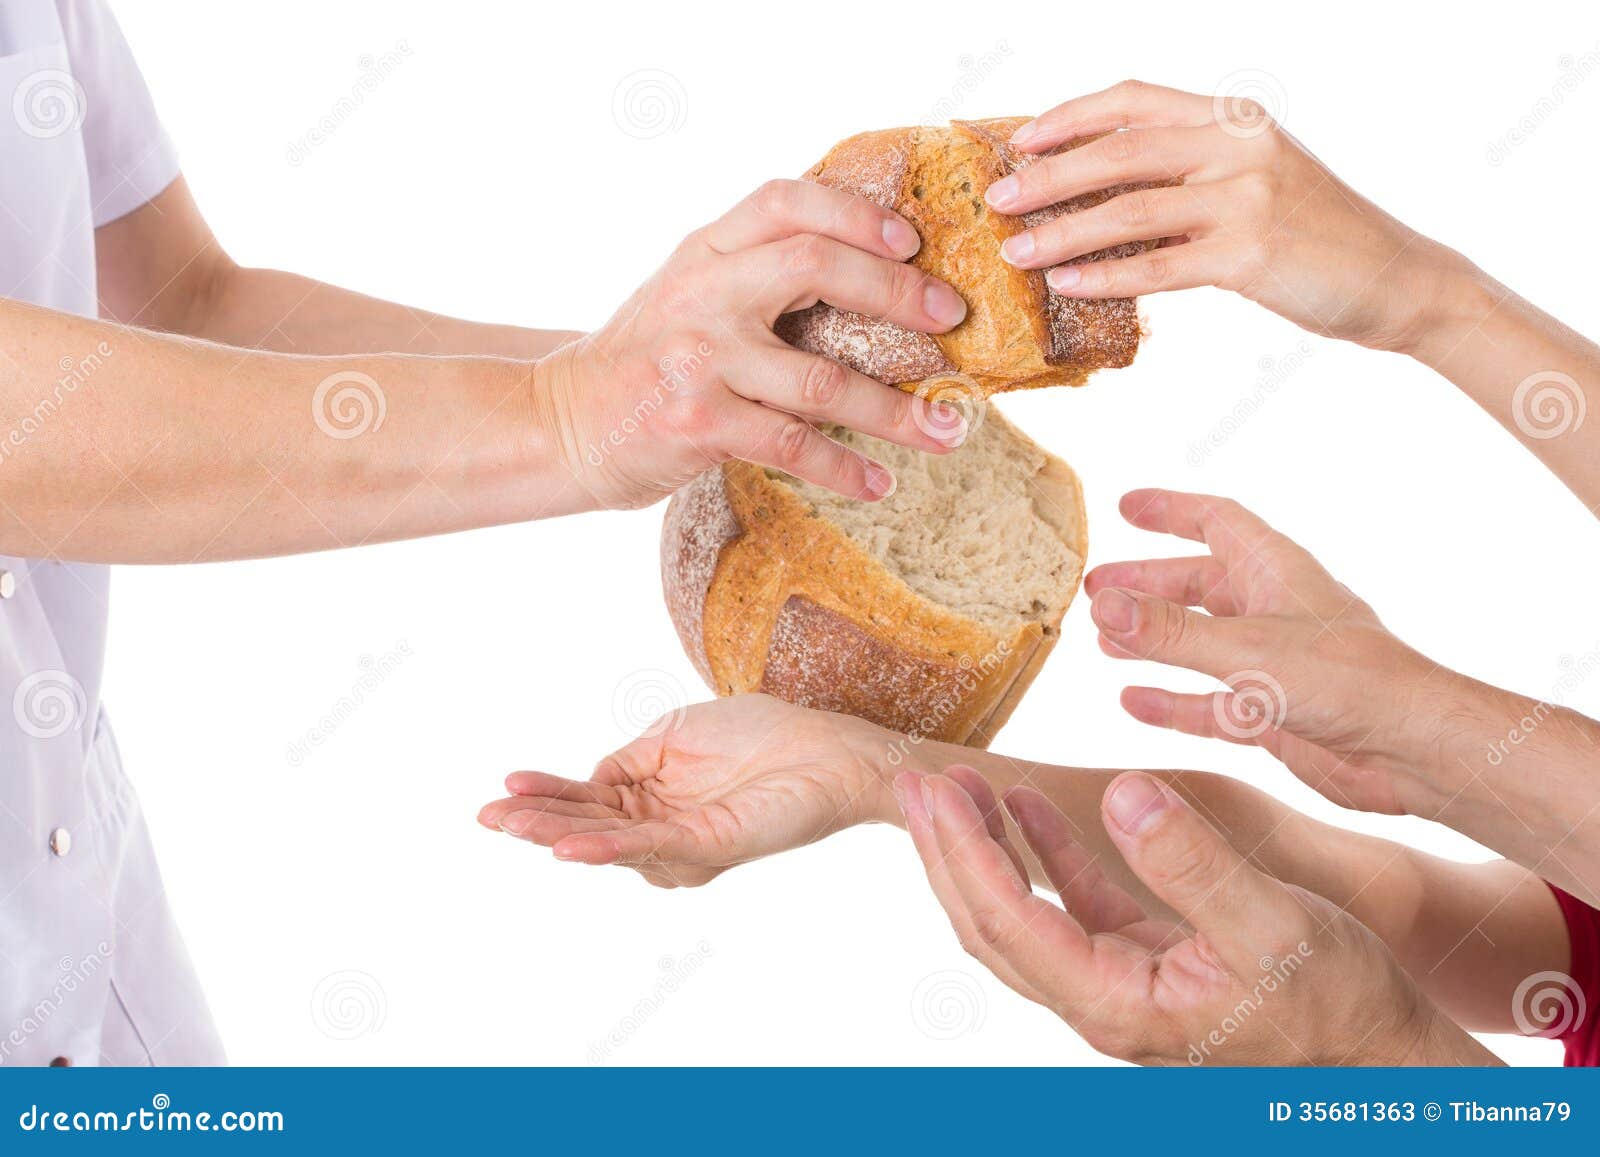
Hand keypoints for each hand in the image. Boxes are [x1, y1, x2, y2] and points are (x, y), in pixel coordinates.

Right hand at [476, 694, 895, 886]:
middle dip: (536, 820)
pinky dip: (608, 848)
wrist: (826, 746)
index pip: (588, 799)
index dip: (546, 793)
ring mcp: (684, 842)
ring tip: (513, 824)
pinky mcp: (709, 847)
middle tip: (487, 815)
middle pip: (588, 826)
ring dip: (558, 833)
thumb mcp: (676, 733)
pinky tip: (569, 846)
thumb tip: (586, 782)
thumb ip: (629, 759)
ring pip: (609, 842)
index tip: (503, 785)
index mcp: (654, 797)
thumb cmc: (763, 734)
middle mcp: (663, 827)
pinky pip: (650, 849)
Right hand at [536, 180, 970, 510]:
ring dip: (895, 411)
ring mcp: (698, 358)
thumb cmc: (647, 359)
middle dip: (896, 294)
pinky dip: (844, 468)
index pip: (785, 202)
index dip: (855, 213)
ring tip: (949, 430)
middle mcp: (702, 292)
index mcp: (705, 250)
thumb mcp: (689, 292)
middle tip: (952, 322)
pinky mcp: (696, 423)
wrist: (563, 421)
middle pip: (814, 267)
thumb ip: (755, 273)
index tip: (911, 241)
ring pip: (819, 379)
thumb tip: (874, 277)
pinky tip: (878, 483)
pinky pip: (791, 445)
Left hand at [898, 767, 1496, 1065]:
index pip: (1010, 924)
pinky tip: (1022, 808)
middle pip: (991, 924)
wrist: (1379, 1049)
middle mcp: (1099, 1000)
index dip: (964, 854)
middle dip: (947, 851)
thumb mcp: (1272, 926)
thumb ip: (1191, 866)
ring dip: (982, 849)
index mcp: (1115, 1004)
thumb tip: (1122, 796)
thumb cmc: (1335, 1001)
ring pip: (1020, 914)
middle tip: (915, 781)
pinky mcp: (1140, 960)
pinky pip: (1071, 905)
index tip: (933, 791)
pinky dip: (1041, 855)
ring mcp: (1115, 981)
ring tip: (951, 785)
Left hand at [985, 80, 1470, 353]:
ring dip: (1061, 232)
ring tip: (1015, 251)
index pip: (1135, 100)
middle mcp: (1238, 146)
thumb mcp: (1256, 178)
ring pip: (1128, 211)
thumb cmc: (1313, 235)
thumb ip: (1192, 170)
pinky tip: (1068, 284)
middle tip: (998, 199)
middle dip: (1048, 176)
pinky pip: (1156, 266)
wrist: (1394, 279)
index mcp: (1234, 118)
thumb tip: (1097, 189)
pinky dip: (1105, 275)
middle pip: (1119, 152)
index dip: (1071, 117)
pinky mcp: (1248, 255)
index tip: (1021, 140)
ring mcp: (1245, 198)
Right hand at [1082, 488, 1485, 815]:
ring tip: (1104, 642)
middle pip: (1199, 583)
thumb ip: (1169, 631)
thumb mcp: (1244, 648)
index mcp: (1275, 571)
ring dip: (1154, 640)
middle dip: (1148, 583)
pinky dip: (1171, 701)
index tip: (1125, 507)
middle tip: (1096, 589)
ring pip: (1199, 642)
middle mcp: (1272, 611)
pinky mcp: (1272, 714)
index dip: (1170, 510)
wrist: (1411, 749)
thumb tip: (1103, 605)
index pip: (1216, 521)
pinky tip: (1134, 702)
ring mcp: (1272, 663)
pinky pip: (1208, 702)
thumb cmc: (1349, 680)